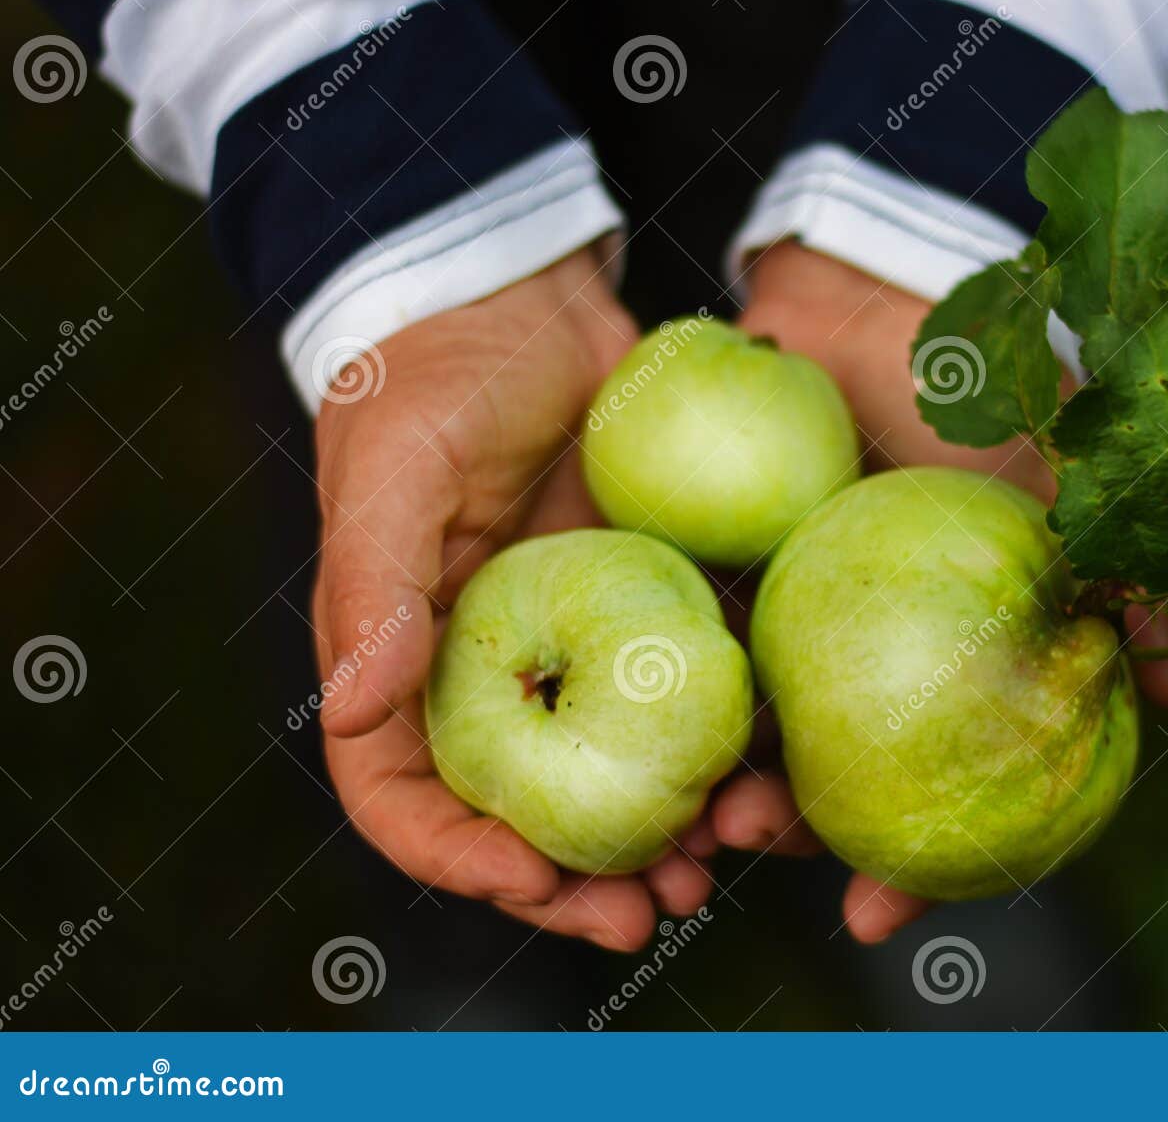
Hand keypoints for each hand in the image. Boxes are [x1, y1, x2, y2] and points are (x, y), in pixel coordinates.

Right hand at [310, 249, 716, 950]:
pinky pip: (689, 696)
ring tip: (723, 859)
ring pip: (619, 773)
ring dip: (666, 830)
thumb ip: (373, 589)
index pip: (409, 798)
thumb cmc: (434, 379)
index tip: (531, 883)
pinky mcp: (652, 609)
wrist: (526, 303)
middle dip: (584, 881)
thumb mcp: (394, 472)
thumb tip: (351, 709)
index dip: (460, 859)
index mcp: (408, 667)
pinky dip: (725, 747)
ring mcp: (579, 648)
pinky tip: (768, 775)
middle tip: (651, 913)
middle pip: (526, 814)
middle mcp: (494, 678)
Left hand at [714, 242, 1167, 941]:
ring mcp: (763, 617)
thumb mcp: (1058, 476)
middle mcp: (842, 654)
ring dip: (718, 790)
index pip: (908, 786)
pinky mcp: (696, 570)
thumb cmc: (975, 386)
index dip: (899, 865)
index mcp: (923, 660)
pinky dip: (666, 701)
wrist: (868, 292)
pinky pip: (678, 649)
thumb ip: (1115, 572)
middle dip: (789, 842)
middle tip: (763, 853)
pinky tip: (646, 741)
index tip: (873, 917)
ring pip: (735, 729)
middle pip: (807, 778)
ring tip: (709, 818)